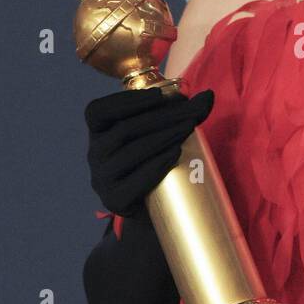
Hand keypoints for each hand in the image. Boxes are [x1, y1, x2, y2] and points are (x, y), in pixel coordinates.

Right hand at [85, 83, 214, 218]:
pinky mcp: (114, 200)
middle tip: (190, 113)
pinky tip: (176, 154)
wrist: (150, 208)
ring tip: (189, 129)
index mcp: (98, 132)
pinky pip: (135, 181)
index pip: (98, 110)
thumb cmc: (152, 160)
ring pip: (131, 153)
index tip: (160, 95)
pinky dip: (157, 165)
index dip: (126, 100)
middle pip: (124, 129)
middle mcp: (94, 154)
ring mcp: (102, 179)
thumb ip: (181, 113)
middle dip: (161, 117)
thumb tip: (209, 95)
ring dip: (163, 137)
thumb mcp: (158, 133)